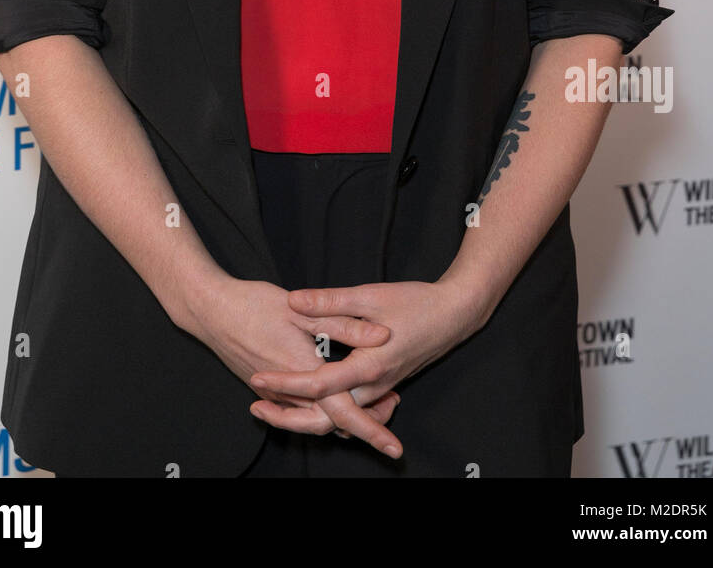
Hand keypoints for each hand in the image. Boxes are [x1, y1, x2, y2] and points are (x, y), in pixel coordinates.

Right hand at [181, 273, 404, 455]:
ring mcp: (275, 394)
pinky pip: (298, 409)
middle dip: (364, 425)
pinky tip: (333, 389)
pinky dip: (320, 407)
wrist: (209, 310)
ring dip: (344, 416)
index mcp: (303, 371)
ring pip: (315, 418)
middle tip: (391, 411)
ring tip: (374, 401)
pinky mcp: (265, 388)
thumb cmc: (253, 305)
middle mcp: (289, 391)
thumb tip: (382, 335)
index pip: (344, 412)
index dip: (372, 431)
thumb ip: (342, 324)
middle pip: (332, 424)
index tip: (395, 449)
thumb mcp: (300, 310)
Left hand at [247, 278, 483, 435]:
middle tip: (257, 406)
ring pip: (338, 416)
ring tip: (273, 403)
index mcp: (369, 365)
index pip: (318, 383)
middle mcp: (374, 386)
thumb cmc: (416, 302)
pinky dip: (326, 406)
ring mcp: (380, 388)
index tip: (258, 378)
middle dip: (289, 417)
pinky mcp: (383, 384)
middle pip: (326, 417)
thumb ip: (331, 302)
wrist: (455, 315)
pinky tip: (307, 393)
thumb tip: (294, 300)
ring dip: (306, 413)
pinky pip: (350, 406)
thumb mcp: (370, 295)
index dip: (285, 382)